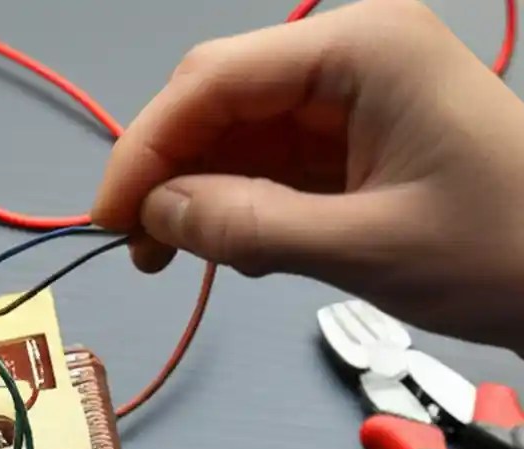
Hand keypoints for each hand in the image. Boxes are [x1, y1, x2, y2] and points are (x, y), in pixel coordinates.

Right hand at [91, 0, 523, 352]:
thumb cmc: (503, 252)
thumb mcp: (365, 246)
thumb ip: (248, 225)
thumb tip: (154, 215)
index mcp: (361, 48)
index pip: (216, 79)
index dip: (147, 147)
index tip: (106, 217)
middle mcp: (351, 55)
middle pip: (219, 98)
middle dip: (167, 169)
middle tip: (134, 246)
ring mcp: (355, 96)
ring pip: (238, 132)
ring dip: (196, 192)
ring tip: (169, 258)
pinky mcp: (358, 137)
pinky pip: (270, 160)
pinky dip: (237, 203)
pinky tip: (223, 247)